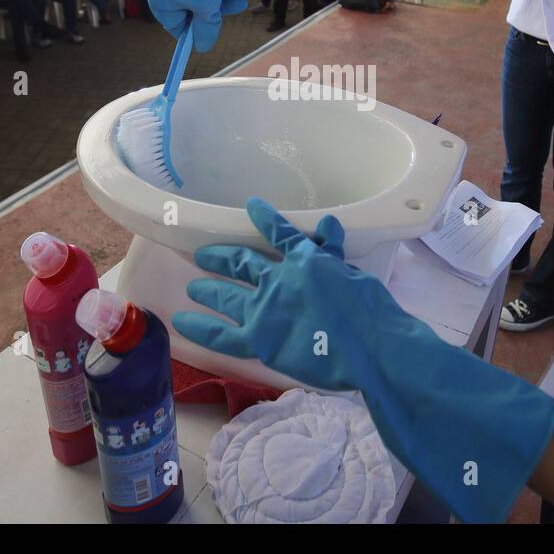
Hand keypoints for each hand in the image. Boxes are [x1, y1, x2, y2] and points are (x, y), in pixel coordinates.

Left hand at [175, 196, 553, 523]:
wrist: (371, 348)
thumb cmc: (371, 313)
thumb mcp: (354, 274)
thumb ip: (334, 253)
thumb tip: (328, 224)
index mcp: (306, 260)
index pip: (281, 234)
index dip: (265, 219)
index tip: (252, 205)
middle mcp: (279, 279)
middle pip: (242, 263)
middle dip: (221, 258)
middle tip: (204, 254)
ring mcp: (266, 309)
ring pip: (227, 295)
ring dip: (208, 288)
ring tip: (192, 286)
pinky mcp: (260, 339)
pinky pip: (222, 334)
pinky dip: (200, 328)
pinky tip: (182, 322)